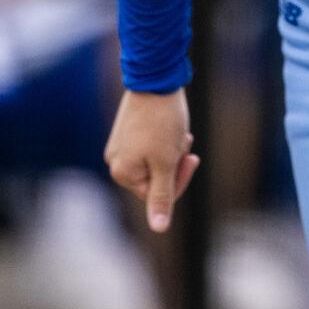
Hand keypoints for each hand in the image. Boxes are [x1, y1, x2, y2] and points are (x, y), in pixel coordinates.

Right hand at [105, 89, 200, 232]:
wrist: (155, 78)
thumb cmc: (162, 121)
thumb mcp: (166, 162)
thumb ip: (162, 196)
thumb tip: (158, 229)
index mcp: (123, 173)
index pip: (157, 194)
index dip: (180, 178)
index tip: (191, 157)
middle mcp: (116, 161)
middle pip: (157, 177)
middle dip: (175, 162)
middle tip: (184, 141)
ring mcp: (121, 145)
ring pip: (158, 160)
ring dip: (173, 150)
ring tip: (178, 131)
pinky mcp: (129, 130)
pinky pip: (153, 145)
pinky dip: (167, 139)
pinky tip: (174, 125)